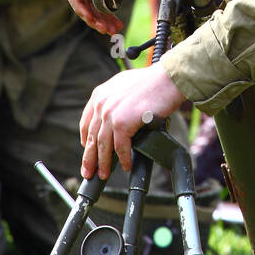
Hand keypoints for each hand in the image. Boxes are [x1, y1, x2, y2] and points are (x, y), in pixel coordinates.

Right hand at [64, 0, 161, 35]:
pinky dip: (107, 17)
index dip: (78, 6)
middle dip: (91, 18)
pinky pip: (103, 7)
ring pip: (92, 8)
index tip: (88, 17)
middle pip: (82, 3)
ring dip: (100, 21)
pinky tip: (115, 25)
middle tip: (102, 28)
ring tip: (111, 30)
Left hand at [79, 63, 184, 179]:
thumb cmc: (153, 82)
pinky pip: (121, 148)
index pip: (87, 122)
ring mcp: (111, 114)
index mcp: (100, 94)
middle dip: (89, 158)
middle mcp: (102, 104)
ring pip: (103, 146)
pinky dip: (123, 159)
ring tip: (104, 174)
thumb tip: (116, 115)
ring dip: (103, 163)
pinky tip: (126, 166)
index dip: (86, 139)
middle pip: (92, 137)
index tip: (87, 149)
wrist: (168, 79)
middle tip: (88, 171)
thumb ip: (115, 99)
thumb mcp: (124, 85)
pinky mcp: (123, 124)